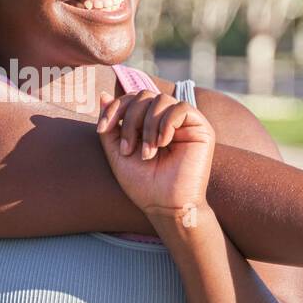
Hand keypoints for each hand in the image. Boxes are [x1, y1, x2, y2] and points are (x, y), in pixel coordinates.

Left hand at [95, 88, 214, 216]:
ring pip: (161, 100)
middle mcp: (166, 119)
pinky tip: (163, 143)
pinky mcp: (201, 128)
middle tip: (128, 149)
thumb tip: (103, 95)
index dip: (114, 108)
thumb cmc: (143, 185)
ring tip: (148, 153)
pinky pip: (181, 108)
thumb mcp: (117, 153)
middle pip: (144, 96)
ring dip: (148, 126)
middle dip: (130, 120)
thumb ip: (110, 126)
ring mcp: (184, 123)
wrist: (166, 207)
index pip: (131, 99)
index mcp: (148, 123)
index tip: (102, 129)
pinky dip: (167, 123)